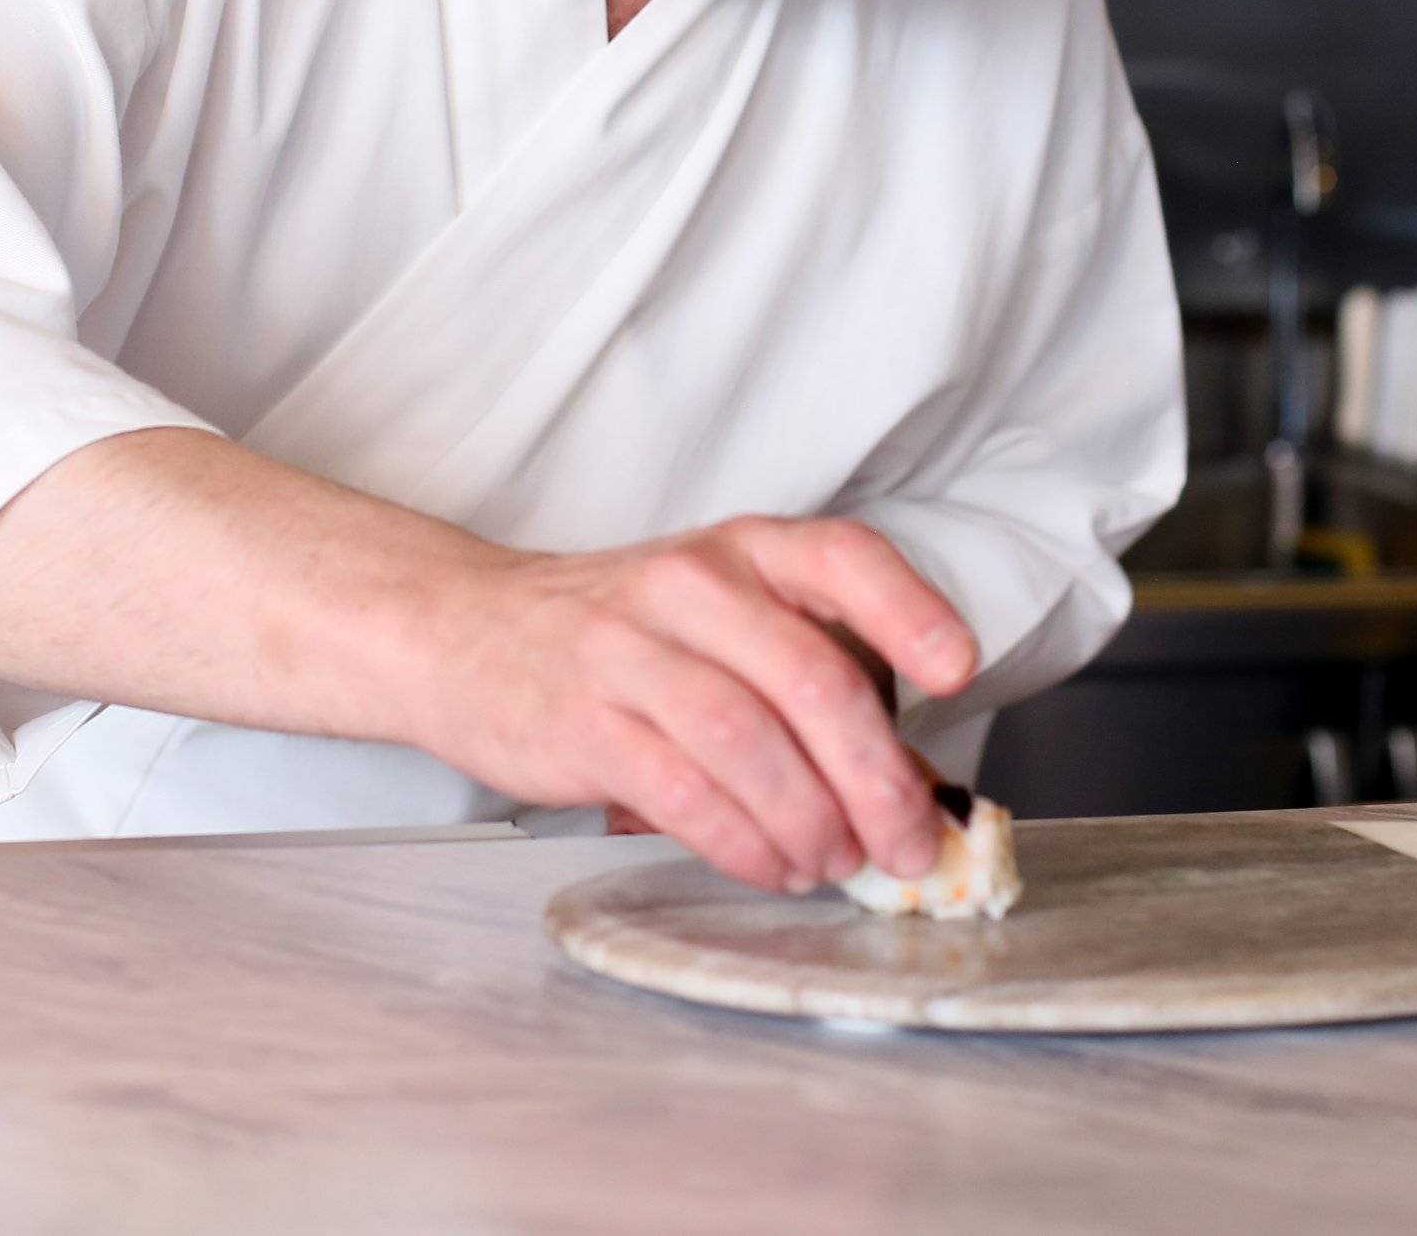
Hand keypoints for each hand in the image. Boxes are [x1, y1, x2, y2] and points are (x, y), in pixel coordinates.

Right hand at [417, 516, 978, 894]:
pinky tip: (770, 866)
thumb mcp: (717, 623)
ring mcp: (626, 650)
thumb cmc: (617, 637)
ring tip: (835, 863)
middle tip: (909, 844)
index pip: (842, 557)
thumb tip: (914, 790)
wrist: (460, 632)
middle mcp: (688, 585)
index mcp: (742, 550)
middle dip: (876, 777)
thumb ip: (808, 683)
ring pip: (748, 741)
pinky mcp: (580, 723)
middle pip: (809, 677)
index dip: (910, 613)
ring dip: (811, 820)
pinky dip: (743, 843)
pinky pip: (682, 792)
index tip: (956, 672)